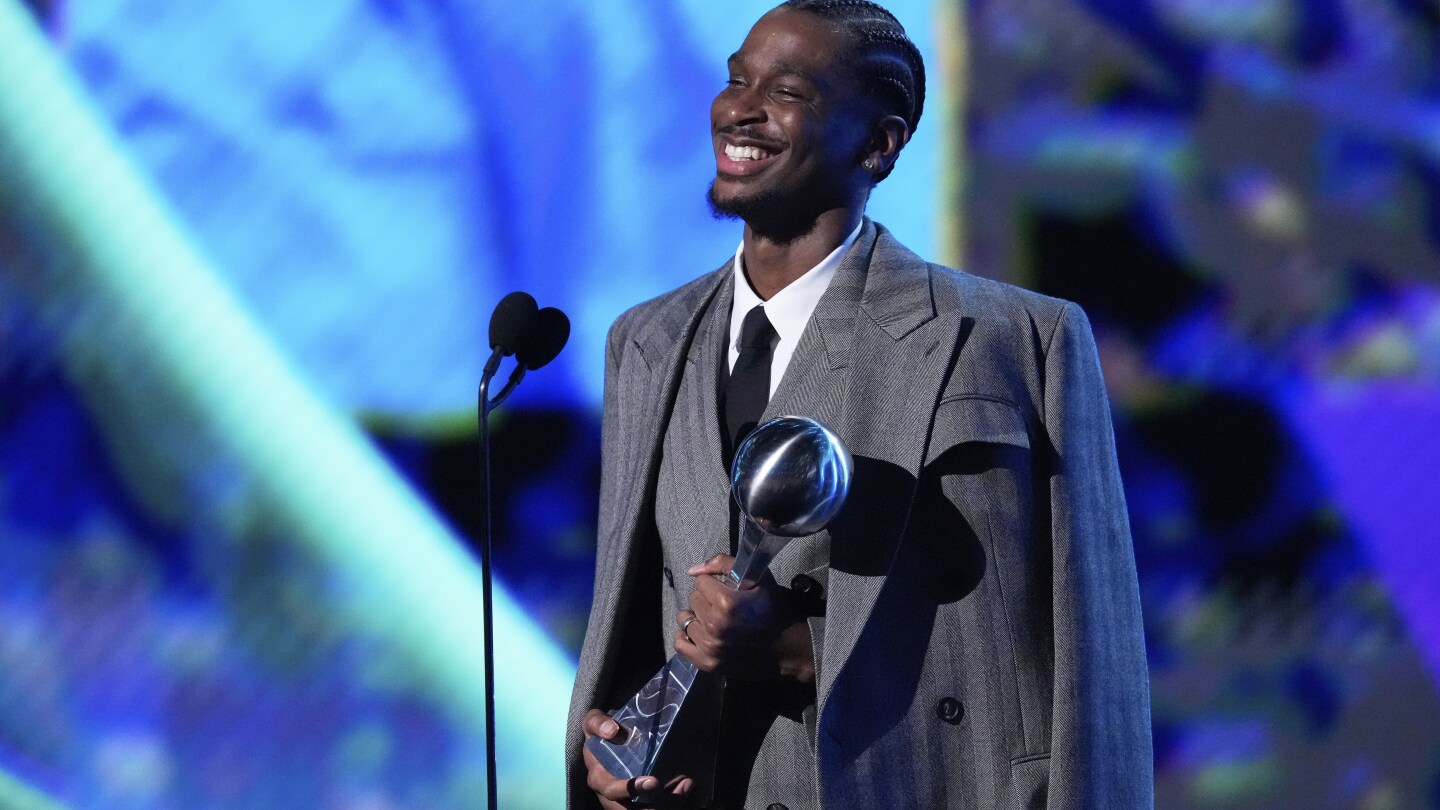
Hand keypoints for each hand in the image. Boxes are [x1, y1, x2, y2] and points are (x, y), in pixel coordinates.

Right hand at [581, 709, 693, 807]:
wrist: (606, 740)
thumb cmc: (600, 732)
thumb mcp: (593, 722)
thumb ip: (598, 723)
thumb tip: (612, 731)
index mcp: (599, 778)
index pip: (612, 791)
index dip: (630, 790)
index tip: (653, 782)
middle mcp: (612, 796)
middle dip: (660, 803)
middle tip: (683, 784)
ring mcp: (626, 801)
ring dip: (672, 803)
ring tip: (688, 784)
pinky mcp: (640, 802)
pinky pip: (657, 807)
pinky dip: (675, 802)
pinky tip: (688, 789)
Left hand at [675, 554, 815, 682]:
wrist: (789, 649)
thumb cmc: (775, 610)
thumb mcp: (758, 578)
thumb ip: (724, 563)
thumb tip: (693, 571)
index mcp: (726, 602)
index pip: (701, 582)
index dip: (715, 583)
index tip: (728, 590)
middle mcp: (714, 625)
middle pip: (693, 599)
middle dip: (707, 599)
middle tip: (724, 606)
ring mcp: (710, 646)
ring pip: (685, 620)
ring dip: (698, 617)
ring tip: (714, 620)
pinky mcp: (707, 663)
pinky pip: (680, 644)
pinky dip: (687, 636)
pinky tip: (701, 633)